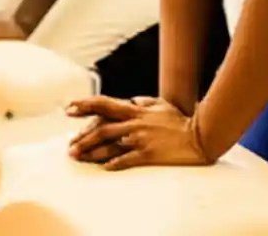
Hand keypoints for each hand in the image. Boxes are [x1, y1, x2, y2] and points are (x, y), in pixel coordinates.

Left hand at [67, 96, 210, 169]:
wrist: (199, 137)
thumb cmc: (180, 121)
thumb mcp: (160, 104)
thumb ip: (144, 101)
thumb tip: (131, 100)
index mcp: (135, 111)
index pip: (103, 104)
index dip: (84, 105)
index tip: (68, 109)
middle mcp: (134, 123)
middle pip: (101, 128)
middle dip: (82, 136)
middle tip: (69, 146)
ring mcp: (140, 139)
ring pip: (109, 145)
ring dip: (91, 152)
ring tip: (78, 158)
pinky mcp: (148, 154)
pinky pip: (126, 160)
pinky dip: (113, 164)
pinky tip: (103, 168)